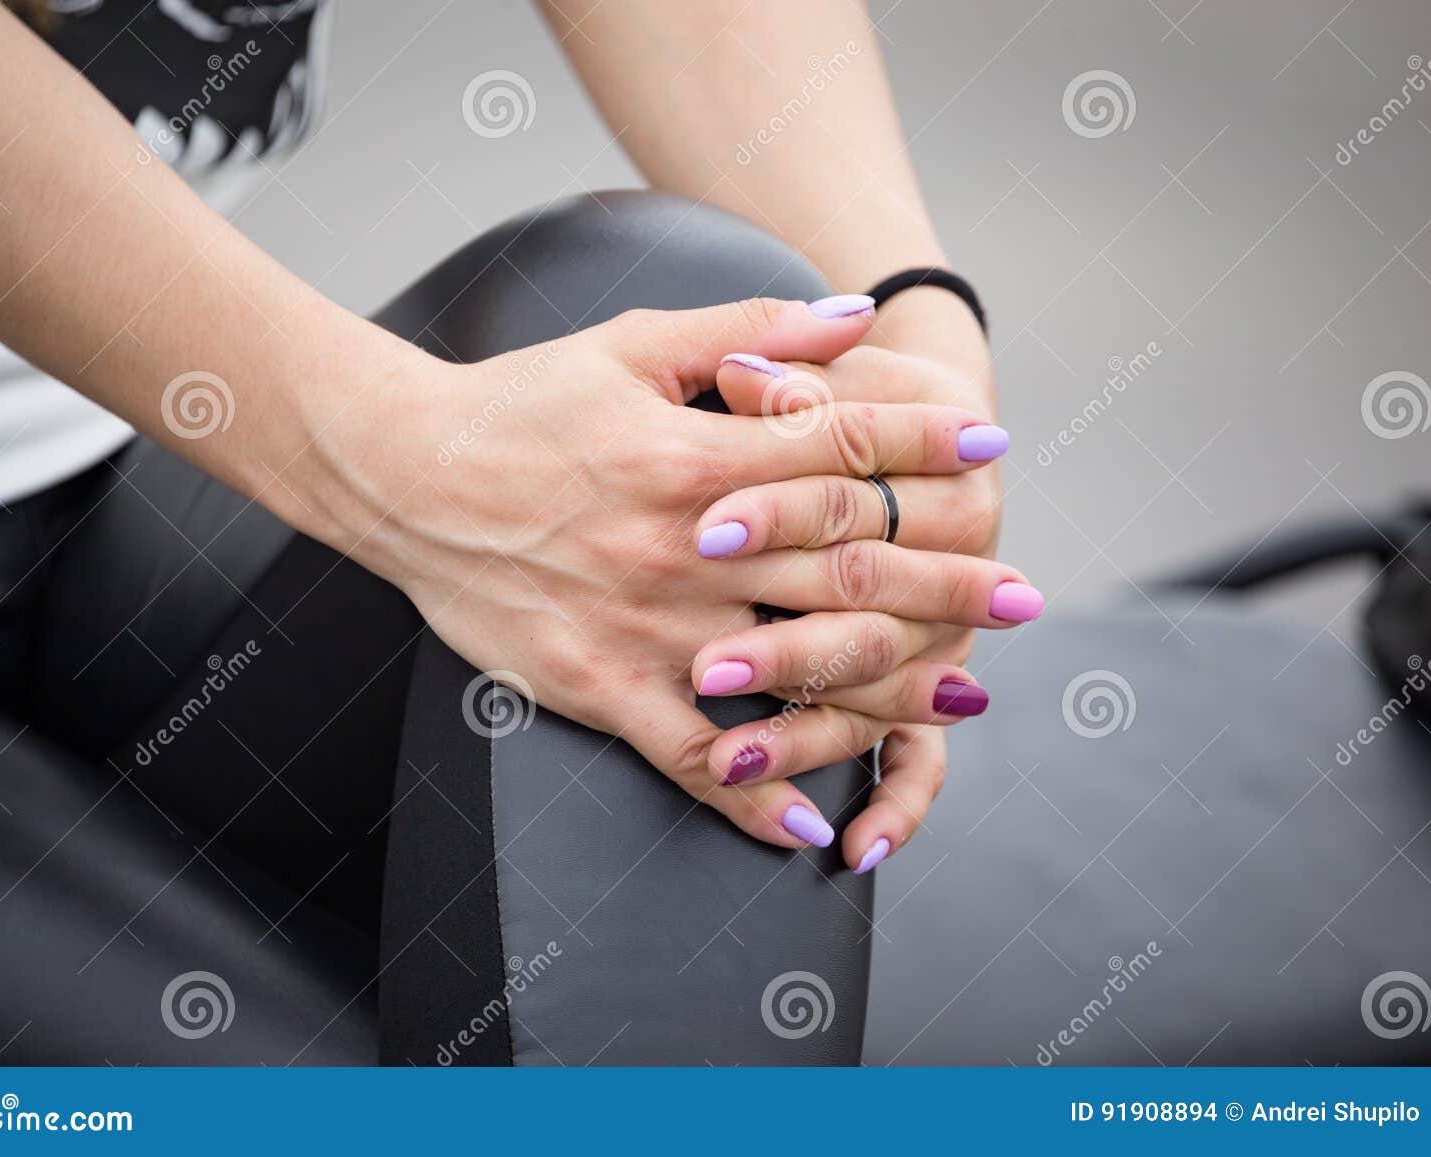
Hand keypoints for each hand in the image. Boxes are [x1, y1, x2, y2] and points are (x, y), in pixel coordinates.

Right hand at [300, 296, 1006, 850]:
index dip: (923, 442)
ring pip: (790, 670)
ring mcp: (646, 625)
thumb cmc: (520, 404)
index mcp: (696, 454)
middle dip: (947, 580)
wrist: (405, 476)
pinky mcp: (599, 686)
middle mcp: (685, 545)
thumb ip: (749, 329)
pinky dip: (754, 796)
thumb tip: (852, 311)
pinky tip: (813, 824)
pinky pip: (691, 757)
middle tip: (1025, 595)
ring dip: (888, 690)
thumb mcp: (631, 343)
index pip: (839, 448)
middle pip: (843, 569)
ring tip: (964, 696)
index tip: (990, 448)